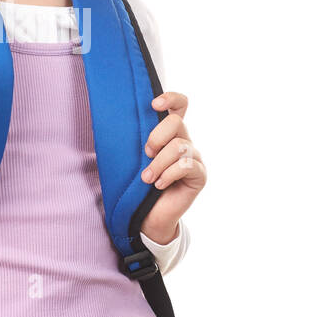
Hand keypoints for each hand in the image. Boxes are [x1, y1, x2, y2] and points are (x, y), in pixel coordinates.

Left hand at [138, 91, 205, 244]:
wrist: (148, 217)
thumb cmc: (138, 186)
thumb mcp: (134, 159)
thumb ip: (134, 139)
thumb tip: (116, 118)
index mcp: (170, 133)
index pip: (180, 105)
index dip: (170, 99)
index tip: (153, 104)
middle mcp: (185, 141)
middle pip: (176, 122)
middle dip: (156, 137)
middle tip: (145, 154)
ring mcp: (195, 158)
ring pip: (179, 146)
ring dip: (158, 163)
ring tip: (147, 178)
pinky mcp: (199, 175)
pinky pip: (186, 165)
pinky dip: (168, 175)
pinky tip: (159, 185)